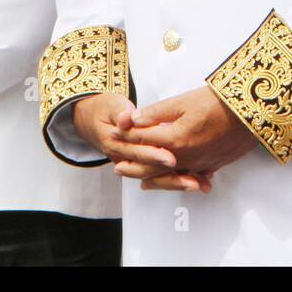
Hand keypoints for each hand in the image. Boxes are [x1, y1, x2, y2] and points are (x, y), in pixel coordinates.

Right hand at [72, 93, 206, 191]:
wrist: (92, 119)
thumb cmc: (104, 111)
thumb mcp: (111, 106)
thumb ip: (121, 113)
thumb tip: (126, 117)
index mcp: (117, 145)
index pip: (139, 153)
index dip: (154, 156)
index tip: (171, 157)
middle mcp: (126, 159)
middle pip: (151, 172)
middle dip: (172, 177)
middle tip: (191, 180)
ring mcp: (135, 163)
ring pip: (158, 178)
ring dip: (178, 182)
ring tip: (199, 184)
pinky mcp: (145, 163)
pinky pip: (162, 175)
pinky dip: (180, 179)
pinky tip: (198, 181)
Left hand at [116, 86, 256, 188]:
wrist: (252, 112)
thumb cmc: (220, 103)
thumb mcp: (184, 101)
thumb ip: (157, 113)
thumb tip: (133, 118)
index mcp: (174, 139)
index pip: (143, 139)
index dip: (127, 135)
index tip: (116, 134)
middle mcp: (185, 156)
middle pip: (152, 165)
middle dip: (134, 166)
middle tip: (118, 168)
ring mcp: (200, 163)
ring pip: (171, 176)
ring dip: (154, 178)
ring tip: (142, 183)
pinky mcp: (214, 164)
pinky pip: (193, 177)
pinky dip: (181, 181)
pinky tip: (178, 182)